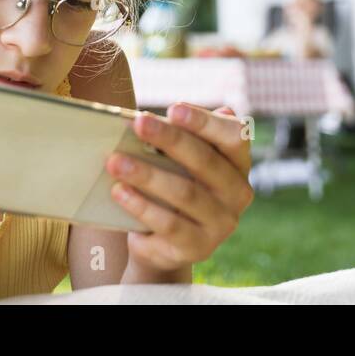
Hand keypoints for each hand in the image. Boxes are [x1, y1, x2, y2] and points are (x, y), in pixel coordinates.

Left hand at [105, 102, 253, 274]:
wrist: (163, 243)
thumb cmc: (172, 184)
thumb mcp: (178, 160)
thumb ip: (177, 137)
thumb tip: (149, 119)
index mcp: (238, 163)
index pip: (234, 136)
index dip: (205, 122)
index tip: (173, 108)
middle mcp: (238, 193)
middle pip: (205, 161)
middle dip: (170, 139)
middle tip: (138, 123)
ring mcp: (222, 224)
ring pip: (185, 193)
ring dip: (148, 174)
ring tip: (116, 161)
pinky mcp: (199, 248)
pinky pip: (169, 225)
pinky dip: (141, 206)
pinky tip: (119, 191)